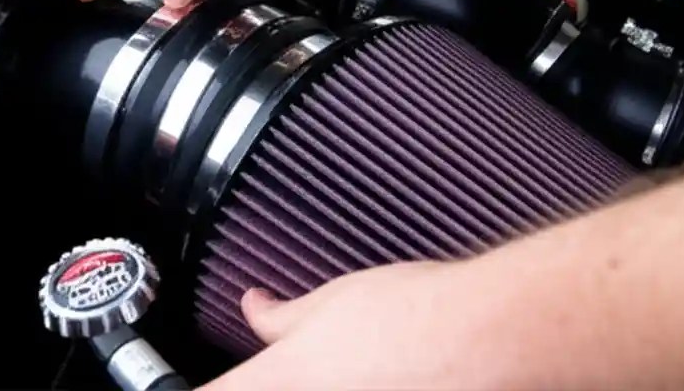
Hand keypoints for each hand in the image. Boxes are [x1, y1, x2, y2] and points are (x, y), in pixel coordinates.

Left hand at [197, 261, 514, 390]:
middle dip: (278, 381)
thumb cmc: (417, 315)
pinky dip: (363, 389)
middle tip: (319, 363)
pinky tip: (380, 378)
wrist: (490, 338)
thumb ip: (280, 316)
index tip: (194, 386)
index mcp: (279, 381)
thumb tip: (255, 306)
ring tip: (360, 368)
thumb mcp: (329, 302)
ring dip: (333, 384)